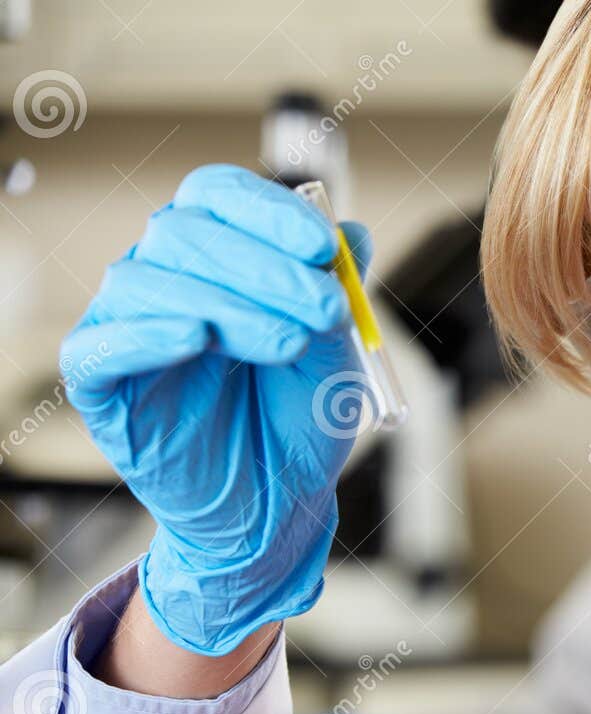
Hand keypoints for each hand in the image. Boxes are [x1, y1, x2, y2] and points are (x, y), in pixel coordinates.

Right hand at [61, 164, 370, 655]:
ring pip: (149, 282)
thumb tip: (353, 233)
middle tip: (326, 310)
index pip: (219, 196)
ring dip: (230, 305)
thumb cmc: (299, 419)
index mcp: (216, 256)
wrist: (278, 500)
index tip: (324, 247)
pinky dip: (148, 335)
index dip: (268, 211)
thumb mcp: (334, 354)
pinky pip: (102, 345)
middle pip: (185, 232)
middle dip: (264, 267)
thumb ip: (338, 294)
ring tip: (291, 345)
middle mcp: (163, 277)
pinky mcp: (99, 381)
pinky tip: (197, 340)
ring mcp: (125, 326)